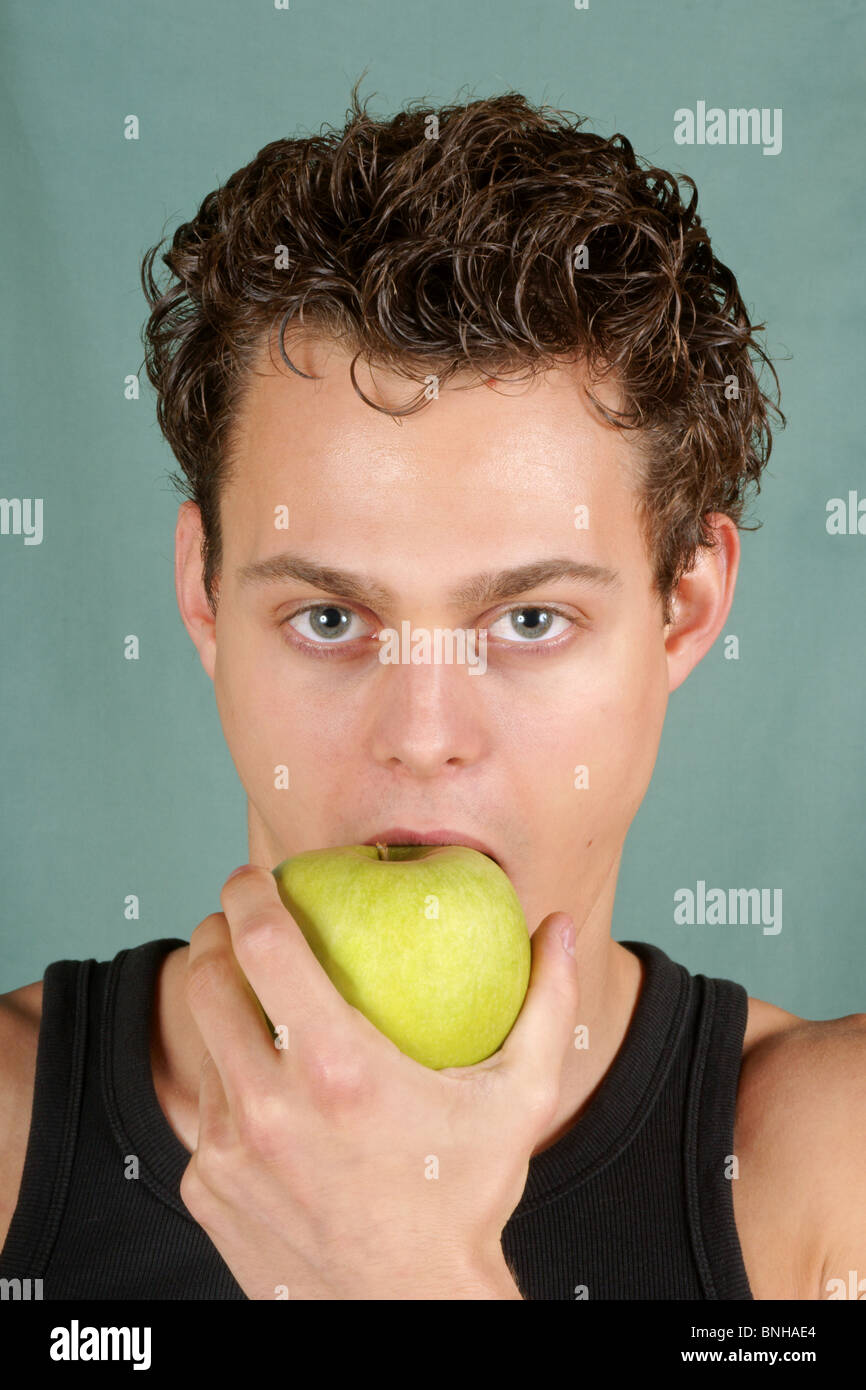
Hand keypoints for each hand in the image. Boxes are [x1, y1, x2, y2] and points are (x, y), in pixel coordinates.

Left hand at [179, 863, 580, 1299]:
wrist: (411, 1312)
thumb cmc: (467, 1198)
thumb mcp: (518, 1099)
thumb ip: (544, 1004)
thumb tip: (555, 924)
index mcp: (337, 1071)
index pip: (264, 947)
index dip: (249, 894)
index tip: (254, 875)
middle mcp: (267, 1109)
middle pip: (207, 983)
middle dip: (214, 935)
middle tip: (236, 923)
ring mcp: (227, 1154)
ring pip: (200, 1045)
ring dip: (215, 1006)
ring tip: (245, 991)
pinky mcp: (206, 1188)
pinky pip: (202, 1111)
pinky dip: (224, 1082)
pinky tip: (260, 1084)